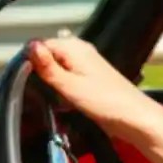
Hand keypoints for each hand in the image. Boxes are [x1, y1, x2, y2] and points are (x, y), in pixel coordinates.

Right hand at [27, 35, 152, 138]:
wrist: (134, 116)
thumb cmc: (107, 102)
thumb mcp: (68, 85)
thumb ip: (47, 66)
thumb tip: (30, 46)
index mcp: (74, 47)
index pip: (39, 45)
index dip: (30, 62)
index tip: (27, 80)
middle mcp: (80, 51)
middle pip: (47, 58)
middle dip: (42, 75)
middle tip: (48, 93)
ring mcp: (86, 64)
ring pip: (57, 70)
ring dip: (53, 86)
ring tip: (61, 100)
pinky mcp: (91, 78)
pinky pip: (67, 81)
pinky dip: (64, 92)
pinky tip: (68, 103)